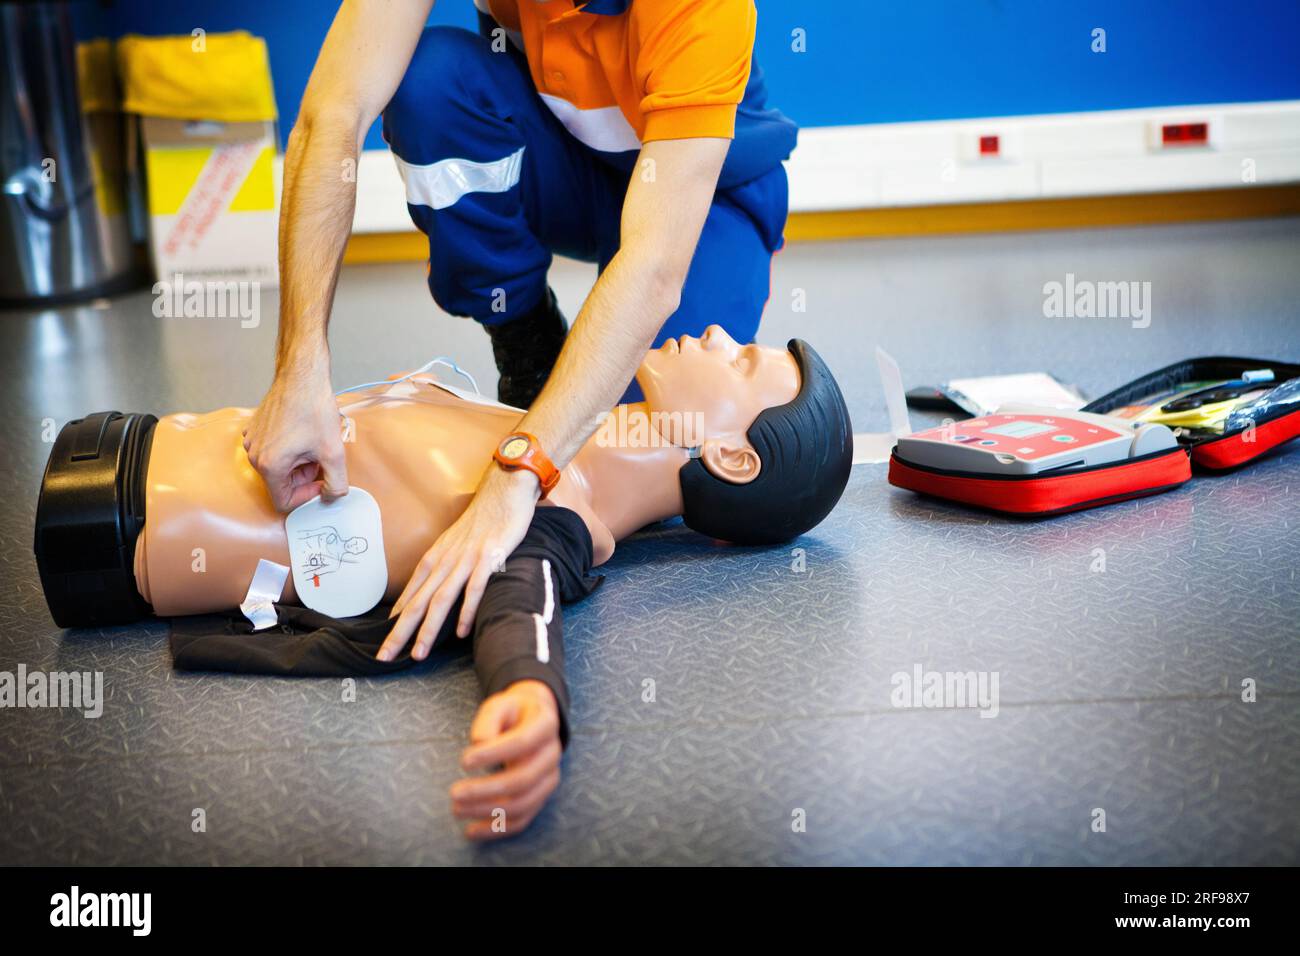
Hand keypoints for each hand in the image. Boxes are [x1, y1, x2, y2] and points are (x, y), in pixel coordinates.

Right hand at [243, 361, 348, 511]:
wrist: (302, 376)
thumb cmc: (314, 409)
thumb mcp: (333, 453)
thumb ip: (336, 483)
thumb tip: (333, 496)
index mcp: (269, 466)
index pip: (284, 502)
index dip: (307, 496)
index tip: (321, 482)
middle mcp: (254, 455)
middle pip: (281, 483)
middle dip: (304, 476)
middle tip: (320, 457)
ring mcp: (251, 441)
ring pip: (278, 467)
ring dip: (298, 463)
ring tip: (313, 443)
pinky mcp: (254, 429)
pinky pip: (272, 451)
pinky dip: (289, 450)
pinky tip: (303, 434)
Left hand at [378, 465, 538, 660]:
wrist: (503, 492)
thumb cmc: (480, 522)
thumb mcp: (453, 545)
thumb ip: (441, 570)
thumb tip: (427, 596)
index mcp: (434, 559)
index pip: (409, 597)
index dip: (395, 623)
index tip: (382, 646)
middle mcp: (445, 561)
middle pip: (418, 603)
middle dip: (400, 633)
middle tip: (385, 658)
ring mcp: (467, 560)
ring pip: (442, 599)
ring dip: (429, 629)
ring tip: (419, 654)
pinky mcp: (490, 557)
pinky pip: (476, 588)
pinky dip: (467, 610)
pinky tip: (463, 632)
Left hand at [450, 680, 562, 840]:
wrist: (534, 720)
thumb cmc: (512, 712)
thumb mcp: (499, 704)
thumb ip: (488, 719)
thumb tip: (479, 743)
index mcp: (545, 724)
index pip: (522, 742)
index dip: (494, 754)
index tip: (463, 761)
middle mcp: (552, 754)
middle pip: (523, 779)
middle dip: (486, 789)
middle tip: (454, 793)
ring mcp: (549, 778)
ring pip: (522, 804)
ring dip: (488, 811)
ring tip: (457, 809)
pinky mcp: (540, 797)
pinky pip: (522, 820)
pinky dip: (497, 829)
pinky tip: (471, 830)